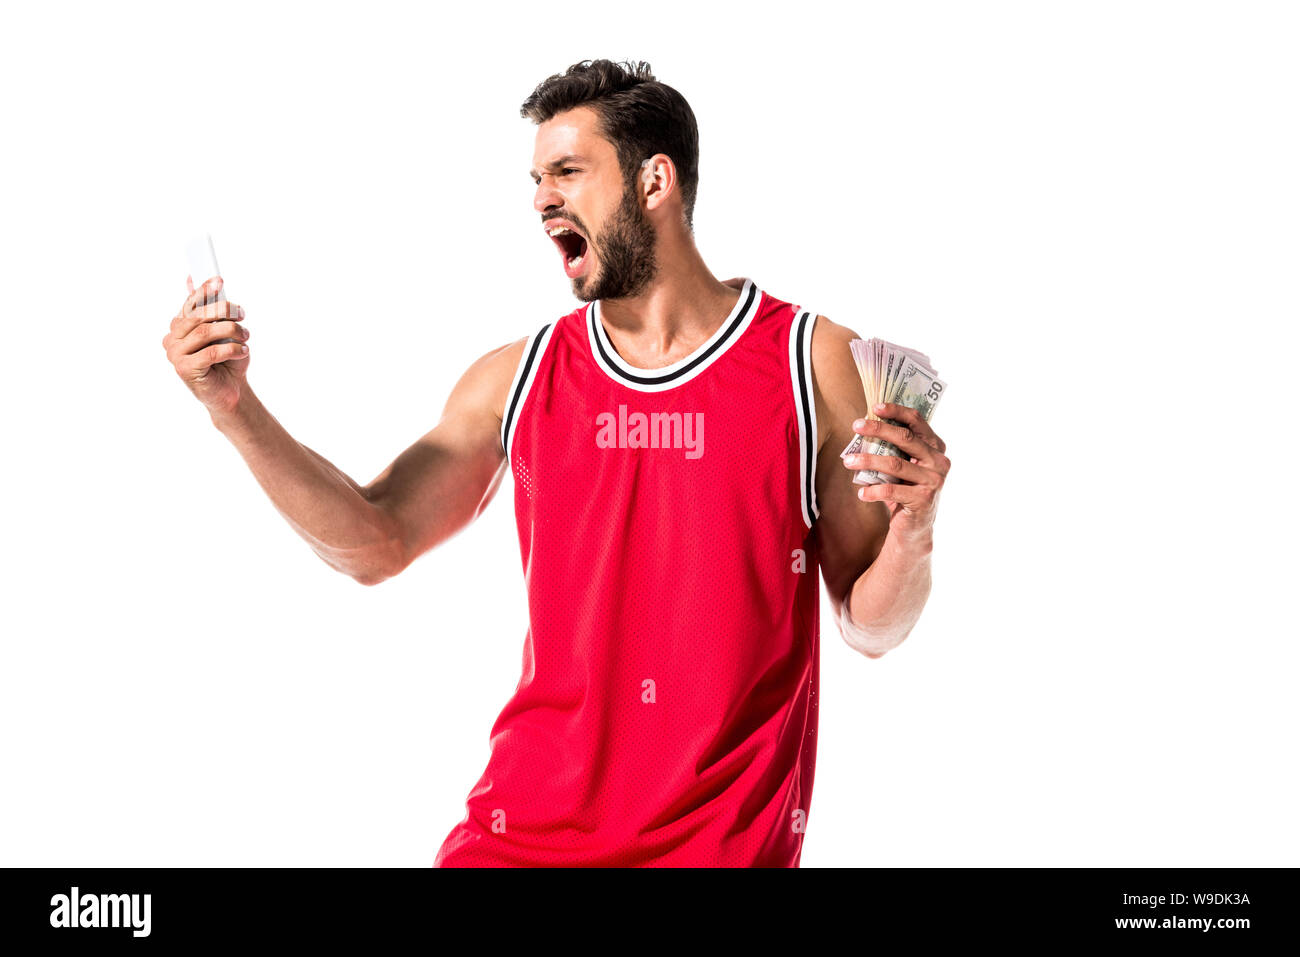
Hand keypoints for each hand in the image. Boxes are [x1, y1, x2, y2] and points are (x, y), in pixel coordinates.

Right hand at [161, 275, 250, 415]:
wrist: (231, 392)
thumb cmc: (227, 361)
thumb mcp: (223, 332)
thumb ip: (211, 310)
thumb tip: (192, 278)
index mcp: (178, 327)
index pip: (189, 304)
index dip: (203, 291)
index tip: (219, 281)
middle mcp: (172, 339)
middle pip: (197, 316)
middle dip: (223, 310)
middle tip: (242, 313)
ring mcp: (175, 355)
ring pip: (204, 332)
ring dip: (231, 331)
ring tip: (246, 336)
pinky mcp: (185, 370)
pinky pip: (211, 352)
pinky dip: (232, 349)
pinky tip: (243, 351)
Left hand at [842, 402, 949, 540]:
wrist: (914, 527)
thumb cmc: (904, 490)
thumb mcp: (901, 466)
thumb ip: (893, 449)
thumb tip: (864, 426)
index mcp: (935, 447)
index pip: (917, 422)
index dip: (897, 411)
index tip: (875, 407)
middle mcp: (939, 461)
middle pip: (905, 438)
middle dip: (878, 429)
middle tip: (855, 426)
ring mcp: (934, 480)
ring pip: (895, 464)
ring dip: (868, 461)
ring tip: (848, 461)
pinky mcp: (924, 499)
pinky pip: (892, 490)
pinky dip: (873, 490)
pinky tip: (861, 493)